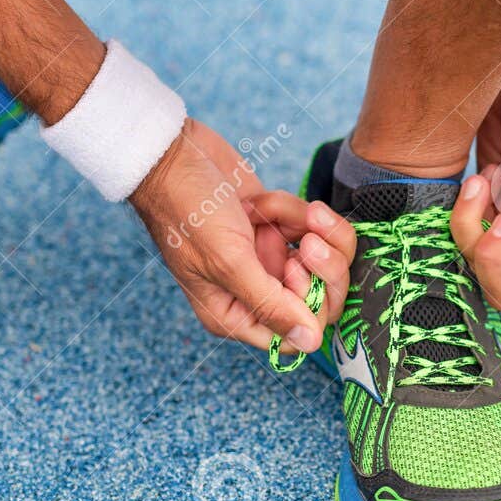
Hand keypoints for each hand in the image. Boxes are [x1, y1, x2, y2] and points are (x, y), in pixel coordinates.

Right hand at [130, 119, 354, 354]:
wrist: (173, 156)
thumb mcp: (228, 261)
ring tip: (276, 211)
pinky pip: (316, 230)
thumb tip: (310, 344)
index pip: (296, 333)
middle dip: (324, 265)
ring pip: (327, 261)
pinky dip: (295, 210)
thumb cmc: (187, 211)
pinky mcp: (281, 230)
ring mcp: (271, 260)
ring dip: (309, 230)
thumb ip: (271, 305)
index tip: (295, 267)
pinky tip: (263, 202)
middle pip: (320, 298)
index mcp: (235, 315)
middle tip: (307, 240)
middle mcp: (256, 293)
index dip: (309, 303)